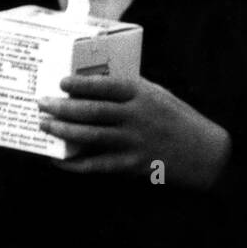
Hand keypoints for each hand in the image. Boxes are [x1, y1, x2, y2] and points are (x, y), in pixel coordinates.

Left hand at [36, 76, 230, 189]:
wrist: (205, 153)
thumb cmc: (180, 120)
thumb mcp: (160, 96)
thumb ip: (133, 90)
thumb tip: (99, 81)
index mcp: (143, 96)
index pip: (107, 86)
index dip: (81, 84)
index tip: (60, 81)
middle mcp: (137, 118)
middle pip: (92, 111)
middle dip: (62, 108)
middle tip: (41, 104)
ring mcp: (134, 143)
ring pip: (90, 137)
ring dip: (63, 131)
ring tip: (44, 126)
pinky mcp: (132, 166)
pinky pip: (97, 165)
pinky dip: (75, 163)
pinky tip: (59, 159)